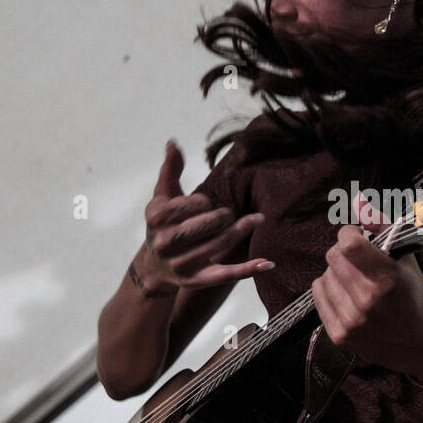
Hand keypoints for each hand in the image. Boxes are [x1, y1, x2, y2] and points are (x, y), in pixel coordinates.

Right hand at [137, 139, 271, 294]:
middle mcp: (165, 243)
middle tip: (227, 214)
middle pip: (208, 224)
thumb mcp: (161, 197)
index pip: (193, 203)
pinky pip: (226, 275)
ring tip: (257, 219)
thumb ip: (170, 170)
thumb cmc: (162, 225)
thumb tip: (174, 142)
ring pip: (220, 244)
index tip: (204, 204)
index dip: (204, 201)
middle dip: (224, 216)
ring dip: (242, 230)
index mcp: (155, 219)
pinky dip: (248, 269)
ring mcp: (181, 264)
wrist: (154, 268)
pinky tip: (268, 263)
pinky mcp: (197, 281)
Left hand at [311, 193, 422, 379]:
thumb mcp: (405, 258)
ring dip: (337, 273)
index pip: (348, 244)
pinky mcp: (340, 336)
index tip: (357, 237)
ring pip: (323, 276)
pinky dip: (329, 290)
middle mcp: (368, 302)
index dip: (349, 233)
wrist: (421, 344)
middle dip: (344, 253)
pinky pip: (318, 296)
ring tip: (355, 282)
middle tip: (359, 262)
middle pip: (333, 257)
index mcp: (388, 280)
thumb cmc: (414, 297)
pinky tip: (346, 295)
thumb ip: (380, 225)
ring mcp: (352, 321)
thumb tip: (356, 199)